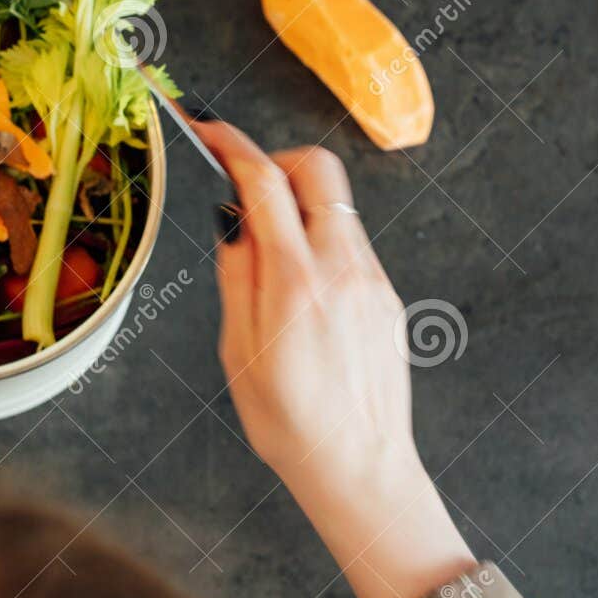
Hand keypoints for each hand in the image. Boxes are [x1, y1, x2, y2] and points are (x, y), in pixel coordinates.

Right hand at [195, 119, 472, 597]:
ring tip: (272, 259)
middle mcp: (343, 270)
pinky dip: (320, 243)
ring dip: (300, 208)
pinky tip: (301, 291)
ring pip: (336, 206)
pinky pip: (351, 244)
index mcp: (296, 282)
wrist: (361, 466)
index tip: (211, 131)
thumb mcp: (238, 351)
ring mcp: (372, 281)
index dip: (233, 145)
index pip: (265, 182)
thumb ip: (236, 276)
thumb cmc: (291, 424)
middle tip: (249, 190)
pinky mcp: (387, 297)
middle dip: (278, 162)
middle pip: (318, 169)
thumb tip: (233, 221)